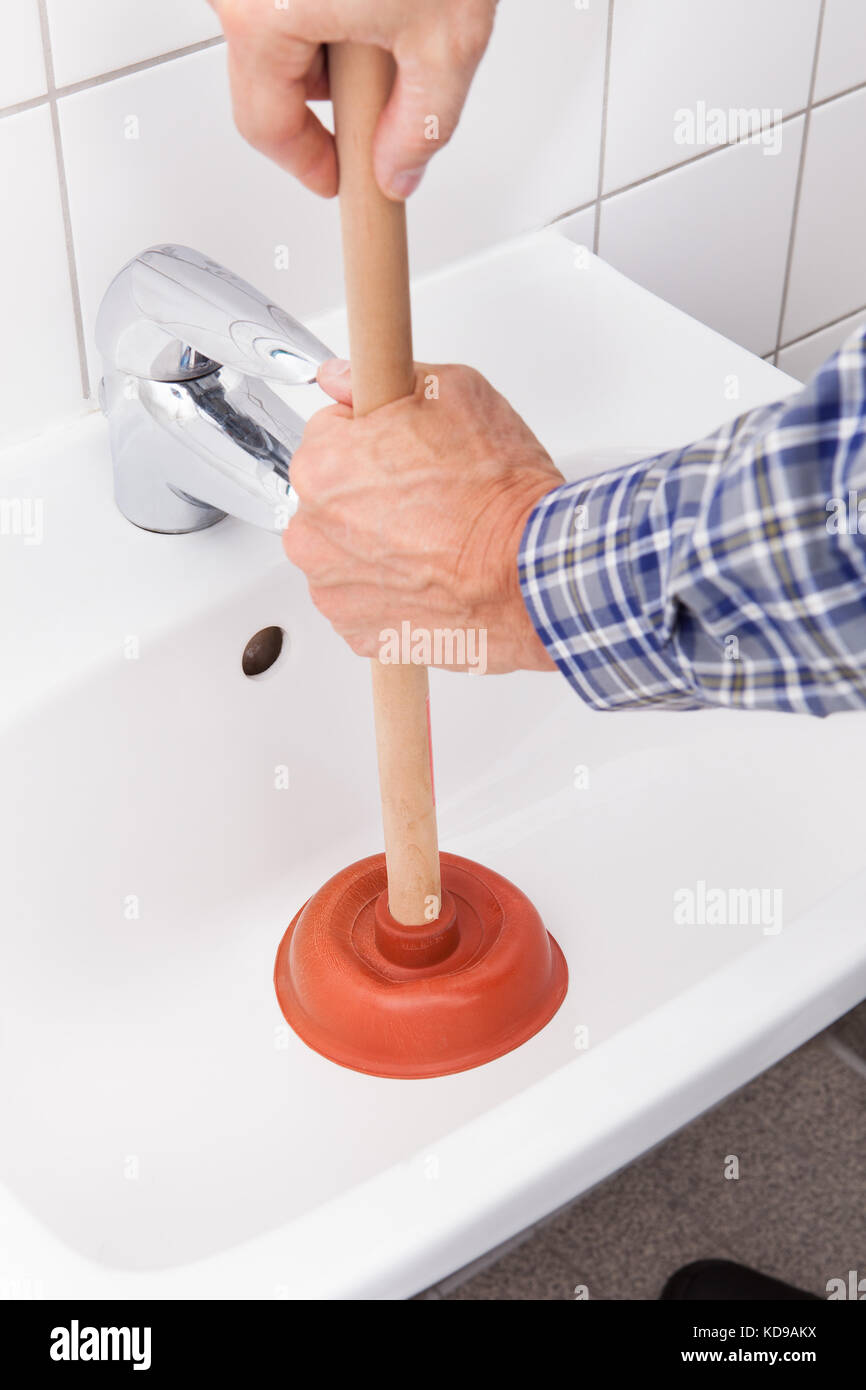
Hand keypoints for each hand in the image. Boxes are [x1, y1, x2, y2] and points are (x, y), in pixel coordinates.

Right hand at [209, 0, 496, 198]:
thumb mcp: (447, 37)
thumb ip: (422, 125)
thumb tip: (399, 168)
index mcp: (264, 14)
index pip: (265, 124)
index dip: (307, 162)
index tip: (335, 175)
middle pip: (268, 67)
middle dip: (327, 90)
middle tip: (384, 82)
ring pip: (274, 18)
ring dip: (329, 32)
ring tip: (390, 9)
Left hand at [284, 361, 561, 673]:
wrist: (533, 572)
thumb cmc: (499, 493)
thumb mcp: (453, 394)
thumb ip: (382, 378)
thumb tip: (343, 377)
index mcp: (322, 466)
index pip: (330, 433)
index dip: (375, 436)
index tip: (407, 450)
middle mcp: (312, 533)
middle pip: (331, 497)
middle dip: (369, 492)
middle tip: (428, 495)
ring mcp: (332, 589)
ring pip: (344, 552)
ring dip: (376, 545)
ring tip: (434, 539)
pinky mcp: (359, 631)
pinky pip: (363, 600)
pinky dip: (389, 591)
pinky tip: (430, 575)